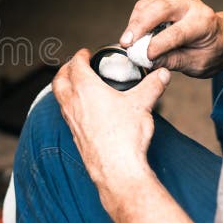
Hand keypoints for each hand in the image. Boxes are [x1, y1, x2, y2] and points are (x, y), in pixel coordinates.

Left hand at [52, 49, 170, 202]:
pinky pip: (66, 114)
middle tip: (75, 66)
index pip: (76, 65)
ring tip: (76, 86)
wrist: (116, 168)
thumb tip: (162, 74)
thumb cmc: (125, 136)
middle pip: (60, 80)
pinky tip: (83, 111)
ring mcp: (71, 120)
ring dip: (64, 88)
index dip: (80, 56)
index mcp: (85, 89)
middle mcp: (72, 103)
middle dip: (65, 70)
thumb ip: (153, 85)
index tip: (85, 53)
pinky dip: (70, 105)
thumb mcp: (142, 104)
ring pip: (60, 97)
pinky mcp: (74, 135)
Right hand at [119, 0, 222, 77]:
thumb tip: (147, 60)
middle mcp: (190, 6)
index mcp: (204, 22)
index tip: (144, 56)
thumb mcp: (199, 64)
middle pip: (159, 8)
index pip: (177, 32)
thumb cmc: (213, 52)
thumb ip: (174, 61)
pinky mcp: (164, 3)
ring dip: (134, 23)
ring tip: (127, 42)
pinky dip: (135, 20)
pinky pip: (145, 7)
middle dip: (140, 25)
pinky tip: (133, 36)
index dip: (158, 44)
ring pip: (148, 5)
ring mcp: (176, 2)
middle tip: (126, 43)